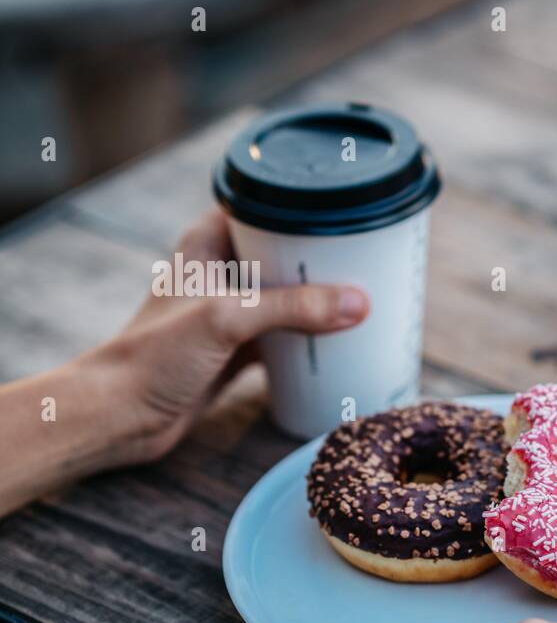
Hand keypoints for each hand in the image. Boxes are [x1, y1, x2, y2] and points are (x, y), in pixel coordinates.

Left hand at [108, 209, 369, 461]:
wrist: (121, 416)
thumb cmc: (155, 357)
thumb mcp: (228, 320)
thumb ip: (293, 308)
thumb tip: (359, 303)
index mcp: (207, 244)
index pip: (262, 207)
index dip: (303, 206)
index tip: (348, 212)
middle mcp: (220, 272)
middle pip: (283, 253)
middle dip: (324, 258)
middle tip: (370, 259)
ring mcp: (230, 312)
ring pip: (287, 296)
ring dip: (320, 300)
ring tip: (367, 297)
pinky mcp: (236, 349)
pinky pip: (285, 336)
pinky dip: (310, 337)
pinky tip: (341, 341)